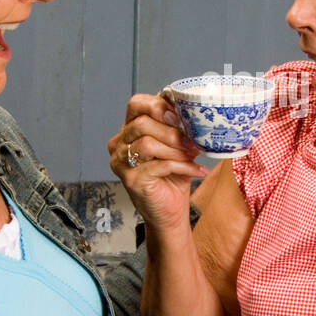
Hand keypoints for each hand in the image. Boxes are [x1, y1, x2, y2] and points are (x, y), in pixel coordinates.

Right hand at [108, 93, 208, 232]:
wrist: (169, 212)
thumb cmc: (172, 177)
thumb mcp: (176, 146)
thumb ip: (178, 127)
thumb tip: (194, 112)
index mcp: (129, 130)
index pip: (136, 104)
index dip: (158, 105)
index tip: (180, 116)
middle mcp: (119, 144)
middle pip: (142, 124)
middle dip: (172, 132)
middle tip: (192, 140)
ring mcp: (121, 162)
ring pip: (147, 144)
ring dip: (176, 149)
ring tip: (194, 156)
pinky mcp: (131, 179)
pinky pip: (159, 165)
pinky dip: (182, 166)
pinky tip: (196, 170)